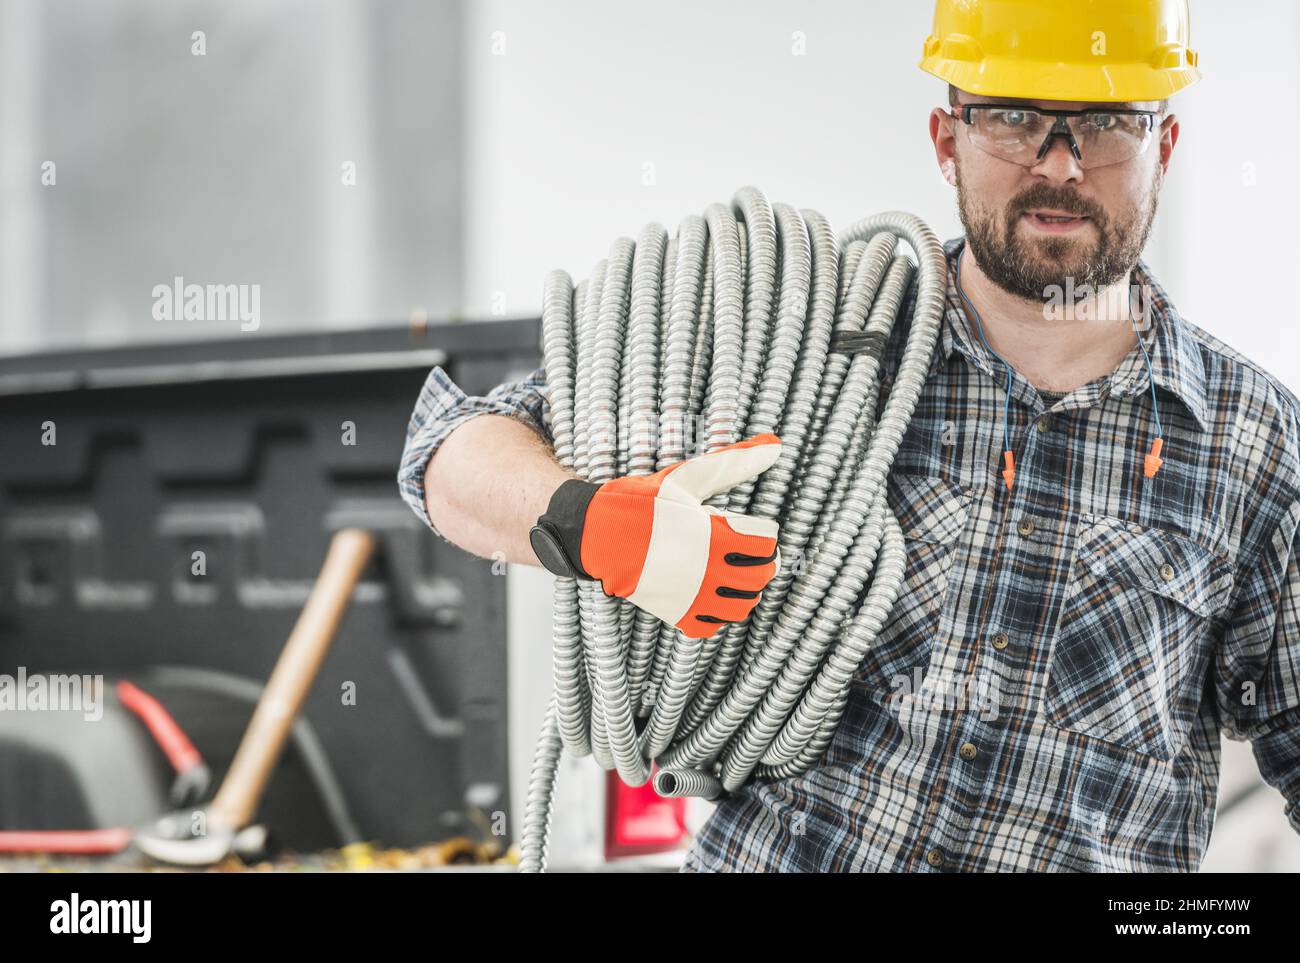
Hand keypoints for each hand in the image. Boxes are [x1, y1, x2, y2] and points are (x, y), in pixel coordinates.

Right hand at [530, 434, 782, 636]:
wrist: (600, 534)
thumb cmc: (643, 503)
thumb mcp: (689, 477)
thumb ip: (734, 461)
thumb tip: (773, 444)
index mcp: (715, 537)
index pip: (767, 546)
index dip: (765, 535)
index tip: (754, 529)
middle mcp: (709, 572)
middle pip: (761, 577)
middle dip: (761, 562)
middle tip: (748, 551)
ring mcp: (693, 597)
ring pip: (743, 605)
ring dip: (746, 589)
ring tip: (734, 572)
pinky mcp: (678, 614)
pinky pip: (714, 625)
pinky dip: (720, 613)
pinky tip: (714, 593)